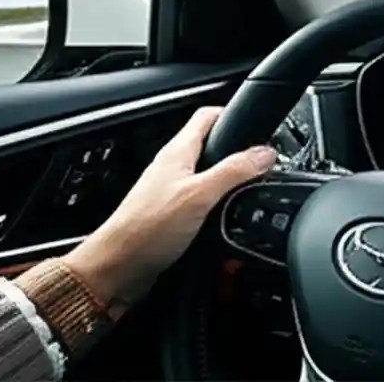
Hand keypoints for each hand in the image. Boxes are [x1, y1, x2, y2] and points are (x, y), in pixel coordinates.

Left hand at [63, 107, 276, 309]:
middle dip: (239, 155)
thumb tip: (265, 153)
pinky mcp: (173, 217)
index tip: (257, 126)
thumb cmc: (145, 229)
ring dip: (231, 184)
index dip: (232, 115)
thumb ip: (234, 171)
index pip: (207, 117)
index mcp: (177, 153)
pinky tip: (229, 221)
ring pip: (209, 178)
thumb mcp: (199, 195)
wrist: (117, 268)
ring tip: (250, 192)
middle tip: (262, 165)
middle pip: (212, 148)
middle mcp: (173, 169)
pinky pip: (203, 204)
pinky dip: (220, 208)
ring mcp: (172, 193)